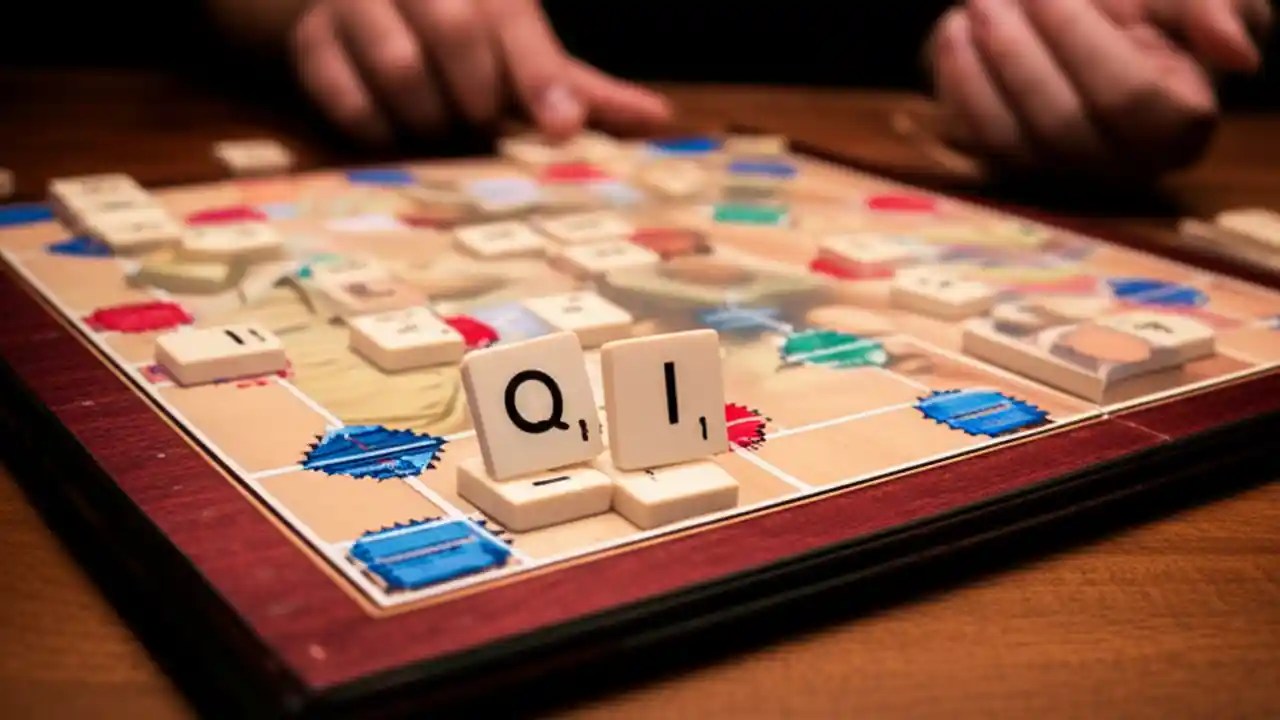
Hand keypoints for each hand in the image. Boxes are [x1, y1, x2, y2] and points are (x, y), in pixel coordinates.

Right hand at [289, 0, 671, 144]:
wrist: (355, 1)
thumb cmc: (454, 30)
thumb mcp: (517, 49)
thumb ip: (575, 84)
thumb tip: (658, 117)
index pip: (513, 19)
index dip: (540, 76)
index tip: (563, 128)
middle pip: (454, 30)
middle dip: (476, 92)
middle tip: (480, 120)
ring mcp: (356, 3)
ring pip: (396, 63)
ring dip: (426, 115)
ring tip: (436, 125)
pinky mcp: (310, 38)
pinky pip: (336, 87)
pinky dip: (370, 124)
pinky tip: (389, 130)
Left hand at [926, 0, 1272, 179]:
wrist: (1084, 13)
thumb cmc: (1148, 7)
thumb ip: (1216, 11)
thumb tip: (1235, 53)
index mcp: (1177, 128)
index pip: (1128, 100)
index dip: (1082, 42)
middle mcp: (1118, 166)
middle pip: (1060, 124)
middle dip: (1020, 52)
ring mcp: (1058, 173)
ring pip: (1010, 138)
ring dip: (984, 66)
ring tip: (975, 6)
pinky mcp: (1008, 165)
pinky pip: (974, 138)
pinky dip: (958, 83)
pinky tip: (955, 33)